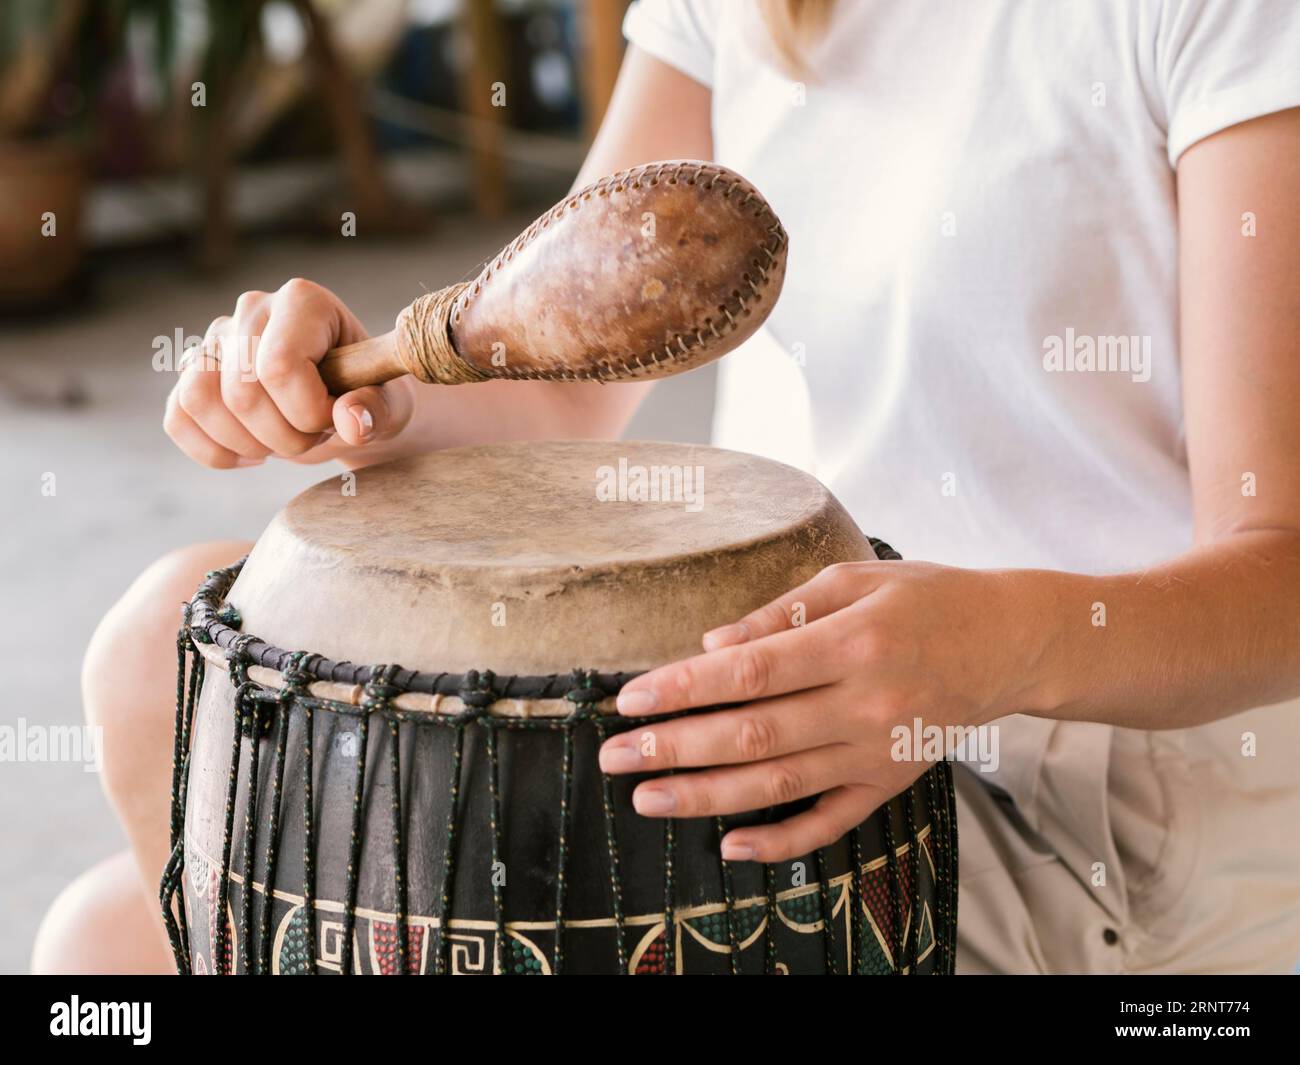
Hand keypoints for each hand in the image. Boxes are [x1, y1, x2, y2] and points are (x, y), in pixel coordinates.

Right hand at [163, 278, 414, 467]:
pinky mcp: (194, 373)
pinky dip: (212, 451)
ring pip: (198, 399)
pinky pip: (177, 417)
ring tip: (282, 443)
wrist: (346, 405)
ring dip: (245, 443)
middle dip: (283, 436)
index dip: (307, 411)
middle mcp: (252, 309)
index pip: (279, 366)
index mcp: (303, 301)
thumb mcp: (390, 405)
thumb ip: (376, 410)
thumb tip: (350, 421)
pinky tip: (251, 454)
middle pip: (241, 392)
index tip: (335, 419)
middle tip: (314, 435)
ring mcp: (216, 339)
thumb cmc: (369, 396)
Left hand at [598, 560, 1051, 861]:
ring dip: (707, 796)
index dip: (685, 688)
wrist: (1008, 643)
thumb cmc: (925, 598)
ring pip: (780, 784)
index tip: (631, 699)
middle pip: (754, 734)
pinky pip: (832, 822)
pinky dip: (782, 841)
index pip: (751, 672)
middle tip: (615, 756)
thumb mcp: (853, 579)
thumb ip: (780, 612)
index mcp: (852, 642)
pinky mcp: (890, 782)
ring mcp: (877, 751)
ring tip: (647, 799)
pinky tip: (732, 847)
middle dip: (676, 747)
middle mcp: (864, 704)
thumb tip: (712, 644)